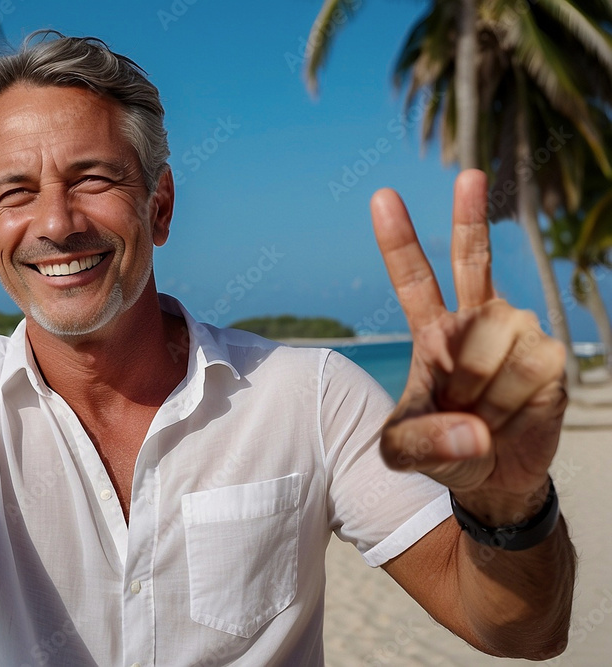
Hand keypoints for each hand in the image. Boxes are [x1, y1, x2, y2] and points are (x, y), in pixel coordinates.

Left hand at [371, 170, 567, 523]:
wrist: (493, 475)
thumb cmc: (440, 448)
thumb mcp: (404, 453)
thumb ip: (420, 445)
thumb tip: (474, 433)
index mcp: (433, 331)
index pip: (414, 279)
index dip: (399, 240)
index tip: (382, 196)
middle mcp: (476, 320)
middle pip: (471, 259)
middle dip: (468, 217)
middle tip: (468, 180)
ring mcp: (516, 332)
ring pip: (492, 345)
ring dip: (481, 392)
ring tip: (479, 413)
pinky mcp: (549, 355)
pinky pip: (526, 370)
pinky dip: (510, 404)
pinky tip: (509, 415)